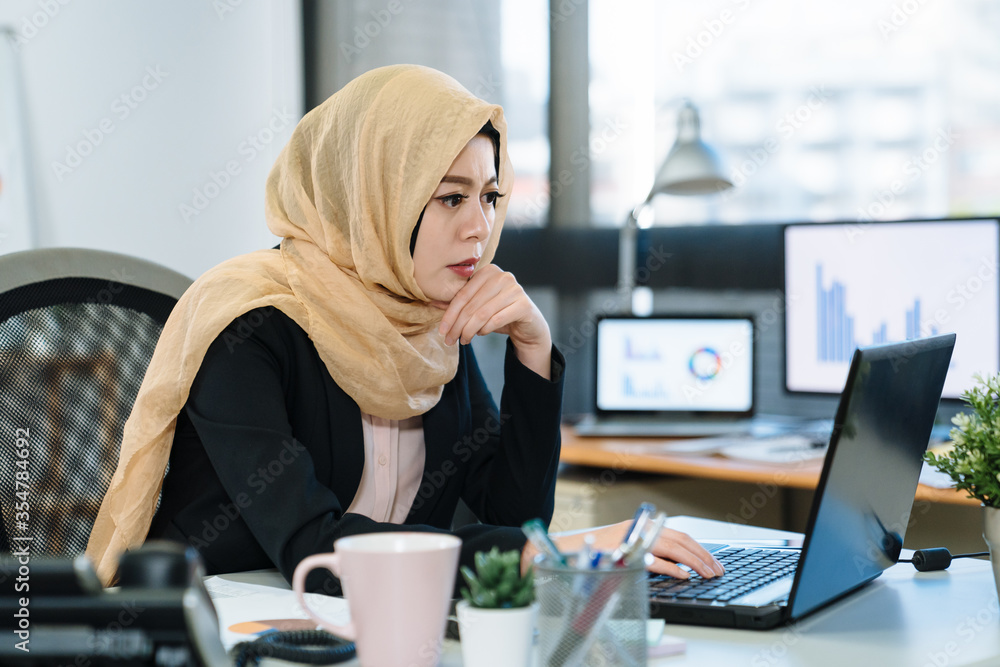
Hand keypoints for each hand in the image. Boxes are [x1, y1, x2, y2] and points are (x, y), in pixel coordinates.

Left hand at [431, 264, 552, 378]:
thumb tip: (431, 303)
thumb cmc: (499, 312)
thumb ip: (458, 303)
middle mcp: (502, 276)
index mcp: (488, 271)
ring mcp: (515, 289)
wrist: (527, 324)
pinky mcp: (524, 304)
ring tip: (464, 340)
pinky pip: (496, 320)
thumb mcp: (477, 307)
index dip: (450, 314)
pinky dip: (485, 330)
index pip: (463, 294)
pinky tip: (480, 334)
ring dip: (469, 330)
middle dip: (458, 325)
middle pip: (471, 305)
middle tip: (450, 340)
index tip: (442, 331)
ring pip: (482, 314)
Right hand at [521, 520, 724, 579]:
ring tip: (707, 573)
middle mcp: (640, 528)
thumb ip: (650, 552)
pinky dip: (672, 568)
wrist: (569, 551)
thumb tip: (678, 564)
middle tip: (717, 570)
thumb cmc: (598, 553)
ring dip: (693, 561)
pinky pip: (654, 559)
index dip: (699, 548)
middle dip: (702, 555)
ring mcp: (633, 538)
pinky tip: (684, 575)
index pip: (679, 535)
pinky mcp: (625, 551)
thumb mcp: (629, 548)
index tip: (713, 562)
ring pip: (672, 547)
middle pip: (681, 539)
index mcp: (643, 526)